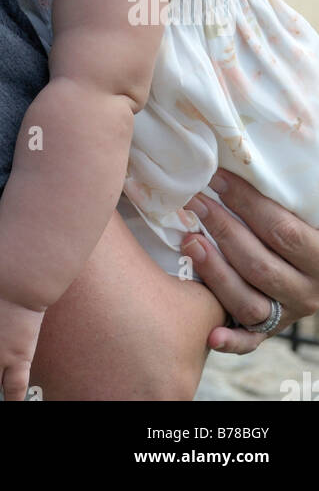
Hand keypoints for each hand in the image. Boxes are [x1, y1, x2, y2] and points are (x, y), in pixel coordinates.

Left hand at [181, 169, 318, 353]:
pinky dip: (230, 340)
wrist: (314, 271)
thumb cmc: (302, 226)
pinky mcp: (269, 332)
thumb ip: (288, 194)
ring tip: (189, 243)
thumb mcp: (307, 211)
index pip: (282, 231)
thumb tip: (248, 153)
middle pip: (260, 265)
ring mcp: (287, 314)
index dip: (248, 204)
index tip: (217, 178)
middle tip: (193, 203)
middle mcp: (308, 291)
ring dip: (216, 274)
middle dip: (223, 231)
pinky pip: (250, 342)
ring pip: (249, 303)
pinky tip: (209, 334)